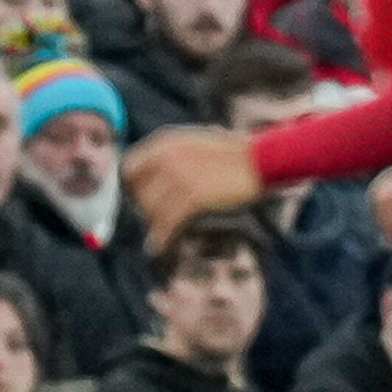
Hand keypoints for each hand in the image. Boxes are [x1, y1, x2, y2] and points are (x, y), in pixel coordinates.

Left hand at [123, 126, 264, 247]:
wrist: (260, 159)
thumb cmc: (234, 154)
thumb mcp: (196, 143)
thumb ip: (173, 156)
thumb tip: (157, 178)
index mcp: (166, 143)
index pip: (131, 168)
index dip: (134, 187)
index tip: (142, 200)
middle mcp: (166, 158)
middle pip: (139, 193)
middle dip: (146, 210)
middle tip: (157, 222)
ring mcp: (178, 178)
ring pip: (152, 212)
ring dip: (156, 226)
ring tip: (163, 237)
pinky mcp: (192, 198)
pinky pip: (167, 225)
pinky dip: (163, 240)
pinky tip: (162, 248)